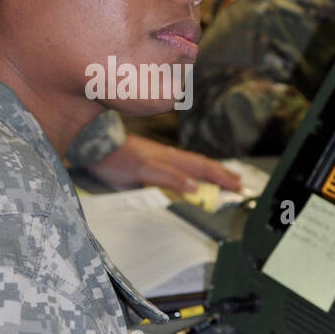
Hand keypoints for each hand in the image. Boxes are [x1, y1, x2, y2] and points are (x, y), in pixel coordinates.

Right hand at [87, 134, 241, 194]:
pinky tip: (192, 186)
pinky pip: (163, 173)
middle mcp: (165, 155)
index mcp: (166, 157)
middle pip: (199, 164)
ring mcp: (154, 158)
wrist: (93, 143)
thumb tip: (177, 190)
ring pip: (187, 166)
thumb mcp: (141, 170)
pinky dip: (179, 179)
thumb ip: (159, 178)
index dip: (218, 172)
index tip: (236, 180)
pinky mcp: (141, 165)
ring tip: (228, 183)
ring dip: (210, 175)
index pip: (197, 164)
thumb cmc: (116, 158)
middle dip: (222, 174)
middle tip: (241, 184)